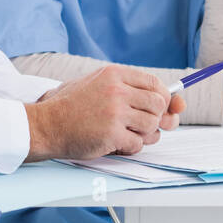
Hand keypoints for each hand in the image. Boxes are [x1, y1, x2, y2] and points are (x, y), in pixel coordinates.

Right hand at [24, 65, 185, 160]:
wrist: (46, 124)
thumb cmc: (71, 106)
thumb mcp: (98, 84)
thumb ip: (132, 90)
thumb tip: (175, 106)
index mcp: (114, 74)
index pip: (155, 83)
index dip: (162, 98)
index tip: (158, 107)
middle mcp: (117, 90)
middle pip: (159, 104)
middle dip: (155, 118)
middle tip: (140, 124)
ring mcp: (115, 113)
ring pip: (152, 126)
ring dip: (142, 134)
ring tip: (125, 134)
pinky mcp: (111, 135)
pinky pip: (138, 144)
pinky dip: (130, 147)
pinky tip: (115, 143)